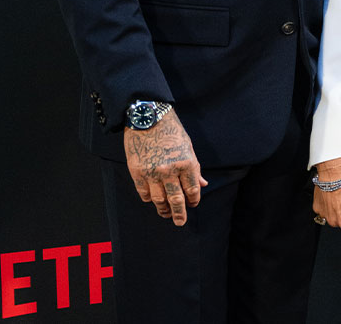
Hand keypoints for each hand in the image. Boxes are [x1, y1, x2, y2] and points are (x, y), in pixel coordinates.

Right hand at [124, 109, 207, 225]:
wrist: (148, 117)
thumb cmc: (171, 130)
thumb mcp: (188, 146)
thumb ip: (195, 167)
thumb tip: (202, 184)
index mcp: (186, 163)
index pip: (192, 190)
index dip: (194, 200)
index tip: (193, 204)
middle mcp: (170, 170)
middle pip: (176, 200)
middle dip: (179, 214)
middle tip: (180, 222)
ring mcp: (152, 173)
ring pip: (159, 200)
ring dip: (163, 209)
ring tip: (166, 213)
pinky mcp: (137, 173)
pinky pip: (144, 193)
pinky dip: (149, 199)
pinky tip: (152, 199)